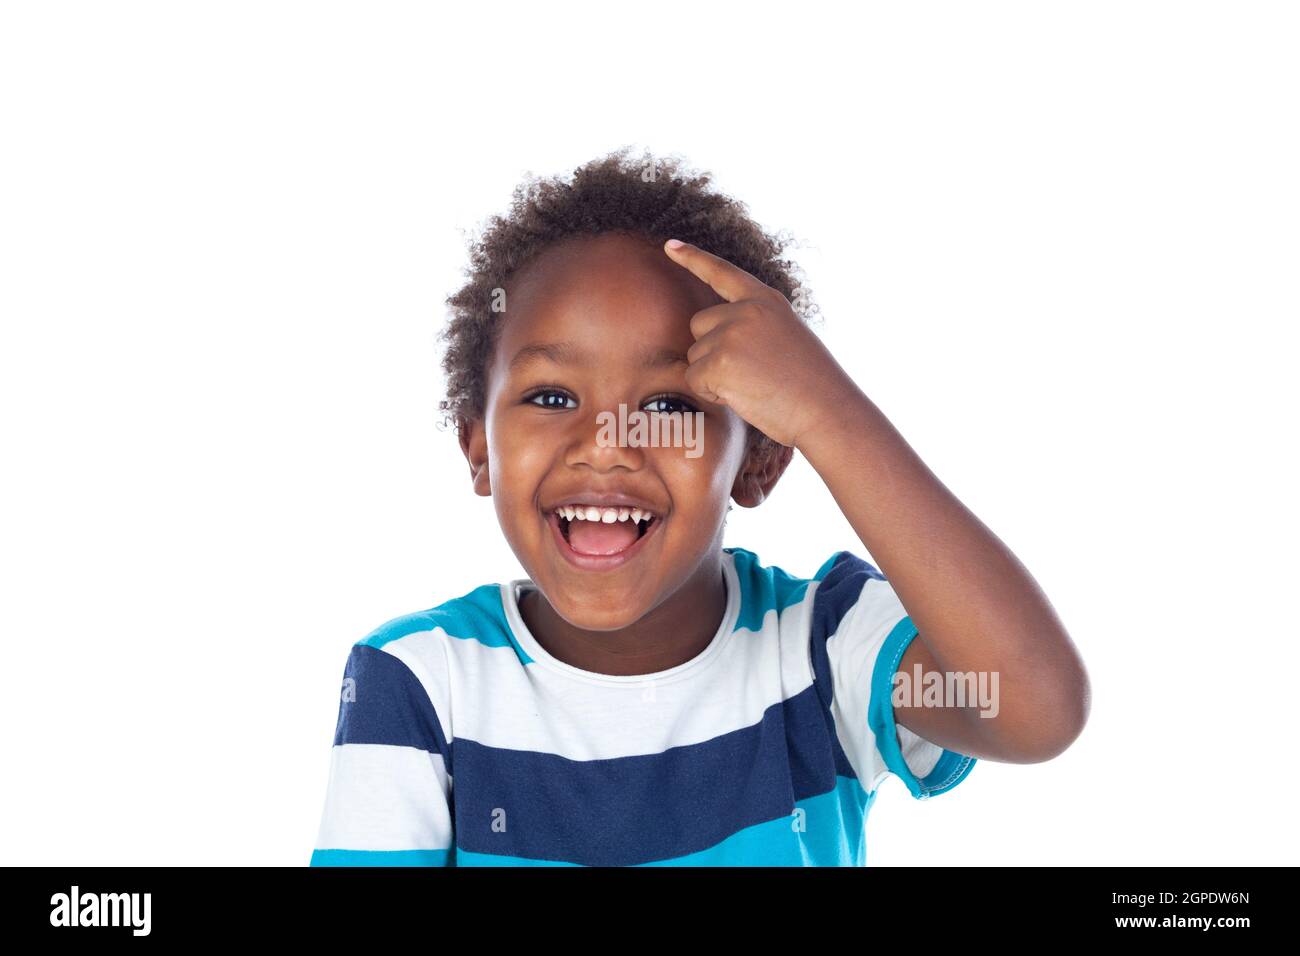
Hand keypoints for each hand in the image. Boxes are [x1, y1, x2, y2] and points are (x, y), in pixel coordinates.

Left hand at [663, 238, 854, 449]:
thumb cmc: (810, 385)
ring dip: (714, 375)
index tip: (670, 246)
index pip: (723, 273)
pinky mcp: (720, 363)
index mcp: (766, 301)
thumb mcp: (786, 336)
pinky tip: (744, 396)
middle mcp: (747, 310)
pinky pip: (694, 379)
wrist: (826, 410)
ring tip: (753, 386)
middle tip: (751, 373)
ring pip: (695, 355)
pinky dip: (711, 393)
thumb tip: (715, 334)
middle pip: (699, 324)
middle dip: (712, 350)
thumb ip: (753, 325)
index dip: (693, 259)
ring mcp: (732, 334)